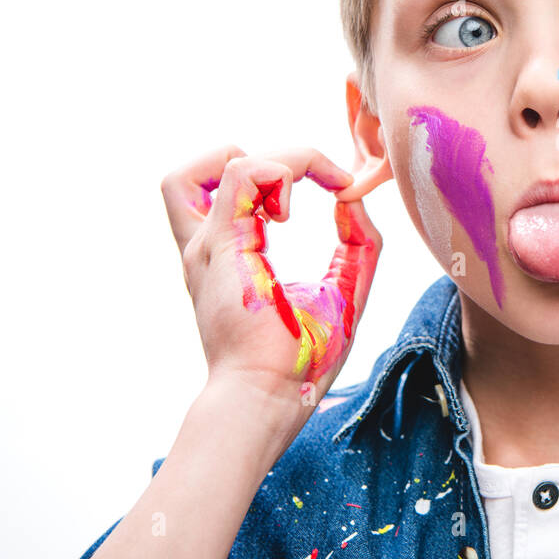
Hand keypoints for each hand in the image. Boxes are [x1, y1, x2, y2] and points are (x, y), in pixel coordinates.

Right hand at [160, 146, 381, 411]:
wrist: (267, 399)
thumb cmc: (299, 362)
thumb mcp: (341, 291)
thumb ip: (355, 245)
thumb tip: (354, 200)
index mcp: (231, 256)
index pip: (233, 189)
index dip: (287, 171)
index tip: (340, 187)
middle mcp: (212, 246)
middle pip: (202, 171)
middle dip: (268, 159)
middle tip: (317, 186)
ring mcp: (213, 244)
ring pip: (224, 161)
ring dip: (277, 161)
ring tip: (301, 200)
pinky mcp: (223, 245)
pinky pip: (242, 174)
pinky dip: (279, 172)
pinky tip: (296, 213)